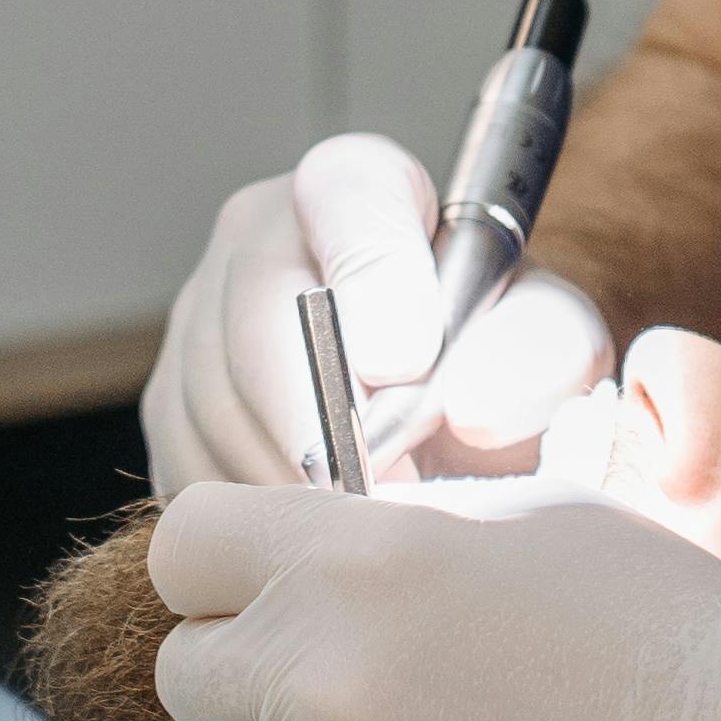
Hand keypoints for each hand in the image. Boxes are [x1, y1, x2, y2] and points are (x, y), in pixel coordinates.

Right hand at [143, 131, 610, 488]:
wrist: (452, 418)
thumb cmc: (493, 362)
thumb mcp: (550, 344)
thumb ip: (539, 353)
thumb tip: (470, 404)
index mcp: (359, 185)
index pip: (350, 202)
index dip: (374, 280)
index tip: (410, 363)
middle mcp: (256, 235)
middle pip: (258, 321)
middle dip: (324, 423)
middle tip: (388, 495)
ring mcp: (198, 320)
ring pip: (215, 408)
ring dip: (293, 482)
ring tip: (367, 525)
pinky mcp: (171, 407)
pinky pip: (189, 469)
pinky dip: (253, 520)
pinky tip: (319, 535)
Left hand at [148, 481, 720, 720]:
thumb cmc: (689, 652)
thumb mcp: (547, 524)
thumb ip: (402, 532)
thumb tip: (324, 555)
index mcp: (352, 564)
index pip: (182, 551)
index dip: (224, 571)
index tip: (266, 592)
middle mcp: (316, 690)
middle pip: (194, 681)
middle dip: (263, 681)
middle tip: (381, 695)